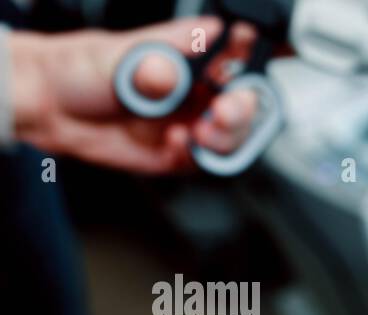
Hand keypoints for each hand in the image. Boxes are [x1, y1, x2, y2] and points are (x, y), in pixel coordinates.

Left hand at [9, 17, 258, 173]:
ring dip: (225, 137)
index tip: (269, 55)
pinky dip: (196, 156)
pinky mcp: (179, 153)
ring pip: (233, 135)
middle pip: (248, 100)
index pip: (240, 50)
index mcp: (192, 55)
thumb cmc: (79, 69)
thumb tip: (172, 70)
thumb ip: (149, 67)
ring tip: (198, 132)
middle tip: (223, 111)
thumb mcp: (115, 58)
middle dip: (244, 108)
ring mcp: (191, 121)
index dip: (261, 52)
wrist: (47, 108)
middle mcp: (197, 89)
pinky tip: (176, 143)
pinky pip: (204, 162)